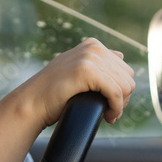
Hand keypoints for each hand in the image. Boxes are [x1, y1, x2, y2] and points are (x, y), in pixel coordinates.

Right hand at [14, 38, 135, 128]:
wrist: (33, 102)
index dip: (121, 91)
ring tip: (108, 114)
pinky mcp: (87, 71)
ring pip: (125, 86)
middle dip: (123, 99)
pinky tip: (108, 116)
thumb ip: (96, 60)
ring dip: (120, 106)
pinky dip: (116, 108)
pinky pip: (116, 93)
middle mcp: (93, 47)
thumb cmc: (54, 92)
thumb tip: (120, 54)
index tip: (109, 104)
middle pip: (128, 78)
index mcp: (92, 45)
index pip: (125, 70)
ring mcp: (89, 57)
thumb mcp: (76, 69)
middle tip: (109, 111)